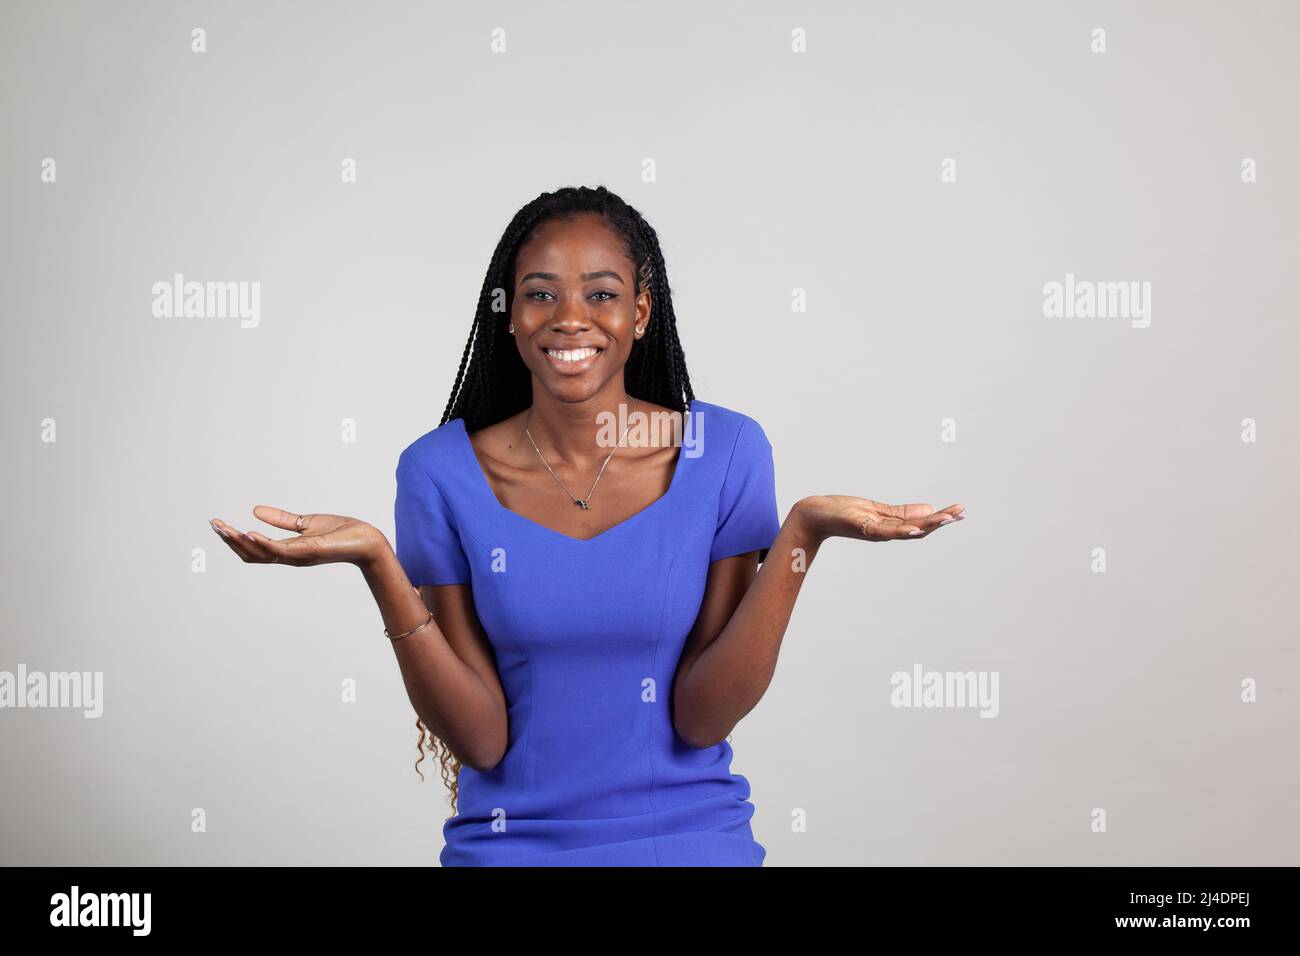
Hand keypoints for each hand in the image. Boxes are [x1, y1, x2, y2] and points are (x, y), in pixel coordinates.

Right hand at [208, 507, 387, 567]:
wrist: (367, 540)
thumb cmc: (342, 532)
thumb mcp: (306, 522)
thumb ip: (282, 519)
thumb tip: (255, 510)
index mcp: (287, 549)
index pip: (253, 548)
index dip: (234, 538)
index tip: (217, 524)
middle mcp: (289, 556)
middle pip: (251, 554)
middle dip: (230, 540)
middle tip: (214, 525)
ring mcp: (297, 556)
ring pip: (260, 554)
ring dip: (240, 542)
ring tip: (225, 529)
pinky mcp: (308, 551)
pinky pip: (280, 550)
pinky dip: (264, 543)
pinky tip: (250, 533)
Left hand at [794, 495, 964, 541]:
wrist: (814, 515)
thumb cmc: (843, 512)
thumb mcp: (877, 510)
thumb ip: (902, 512)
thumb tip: (929, 508)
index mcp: (890, 526)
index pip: (921, 523)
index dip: (940, 519)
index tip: (960, 512)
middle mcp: (885, 532)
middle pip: (918, 529)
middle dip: (940, 521)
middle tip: (961, 514)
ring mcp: (873, 531)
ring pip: (906, 531)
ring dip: (928, 525)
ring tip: (947, 518)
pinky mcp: (861, 526)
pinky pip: (884, 531)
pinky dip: (901, 530)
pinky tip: (916, 527)